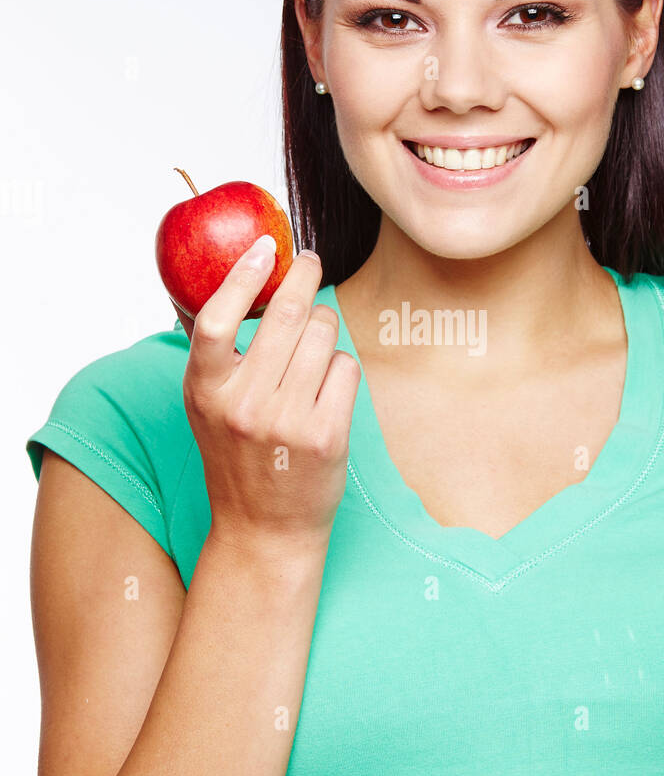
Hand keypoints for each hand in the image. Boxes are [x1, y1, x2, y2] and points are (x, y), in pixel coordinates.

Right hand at [174, 242, 360, 548]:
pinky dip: (342, 368)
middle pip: (286, 315)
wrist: (263, 529)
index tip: (265, 246)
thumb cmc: (238, 457)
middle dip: (304, 277)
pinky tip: (328, 387)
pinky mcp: (326, 435)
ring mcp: (286, 420)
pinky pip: (346, 367)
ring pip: (323, 334)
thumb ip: (216, 354)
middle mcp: (243, 403)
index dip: (242, 275)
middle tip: (309, 262)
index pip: (216, 318)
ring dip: (325, 329)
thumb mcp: (207, 406)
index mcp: (205, 390)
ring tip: (314, 350)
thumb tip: (233, 280)